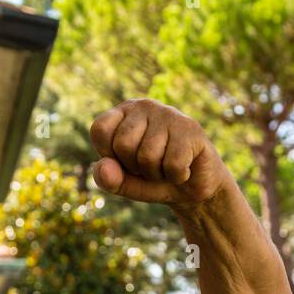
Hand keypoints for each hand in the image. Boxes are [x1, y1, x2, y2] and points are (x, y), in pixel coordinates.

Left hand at [88, 99, 228, 207]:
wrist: (193, 187)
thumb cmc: (154, 179)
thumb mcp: (125, 183)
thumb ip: (108, 178)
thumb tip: (102, 165)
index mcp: (123, 113)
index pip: (100, 130)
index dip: (109, 154)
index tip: (125, 160)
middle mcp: (144, 106)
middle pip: (123, 144)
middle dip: (135, 168)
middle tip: (150, 166)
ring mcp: (168, 114)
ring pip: (148, 157)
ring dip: (157, 174)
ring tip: (167, 166)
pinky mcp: (190, 128)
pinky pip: (173, 165)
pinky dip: (177, 176)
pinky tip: (184, 168)